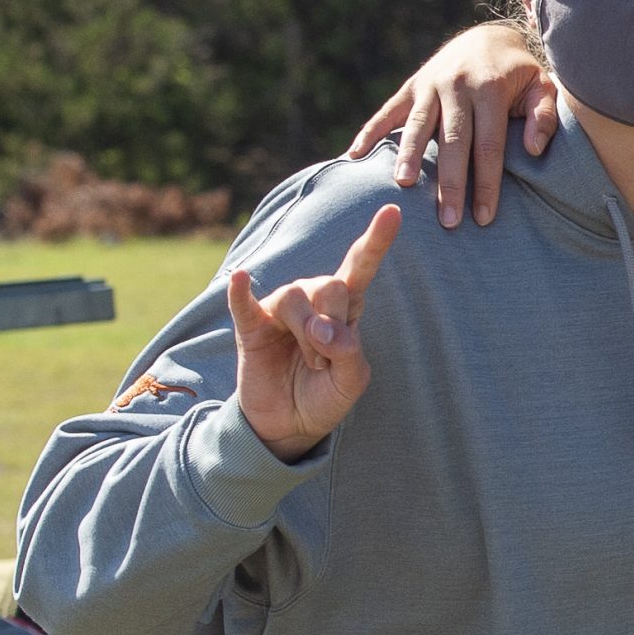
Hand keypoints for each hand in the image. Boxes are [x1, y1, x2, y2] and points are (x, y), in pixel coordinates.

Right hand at [226, 205, 401, 461]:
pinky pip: (244, 303)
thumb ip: (349, 352)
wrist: (290, 423)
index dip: (376, 240)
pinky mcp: (251, 326)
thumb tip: (323, 330)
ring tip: (308, 362)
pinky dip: (241, 291)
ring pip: (296, 298)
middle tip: (326, 359)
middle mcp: (312, 298)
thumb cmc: (326, 394)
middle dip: (332, 327)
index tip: (393, 211)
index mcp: (345, 306)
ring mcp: (279, 310)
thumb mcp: (352, 381)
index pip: (361, 266)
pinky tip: (240, 278)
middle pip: (329, 285)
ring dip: (307, 336)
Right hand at [346, 23, 557, 227]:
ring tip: (402, 185)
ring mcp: (430, 85)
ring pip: (417, 126)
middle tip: (448, 221)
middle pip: (452, 142)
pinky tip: (355, 156)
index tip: (485, 217)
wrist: (486, 38)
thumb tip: (532, 150)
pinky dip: (370, 132)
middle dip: (451, 183)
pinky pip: (388, 112)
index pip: (488, 145)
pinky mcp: (411, 86)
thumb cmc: (518, 74)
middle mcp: (456, 85)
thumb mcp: (541, 87)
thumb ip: (543, 117)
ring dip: (408, 156)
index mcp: (490, 89)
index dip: (486, 182)